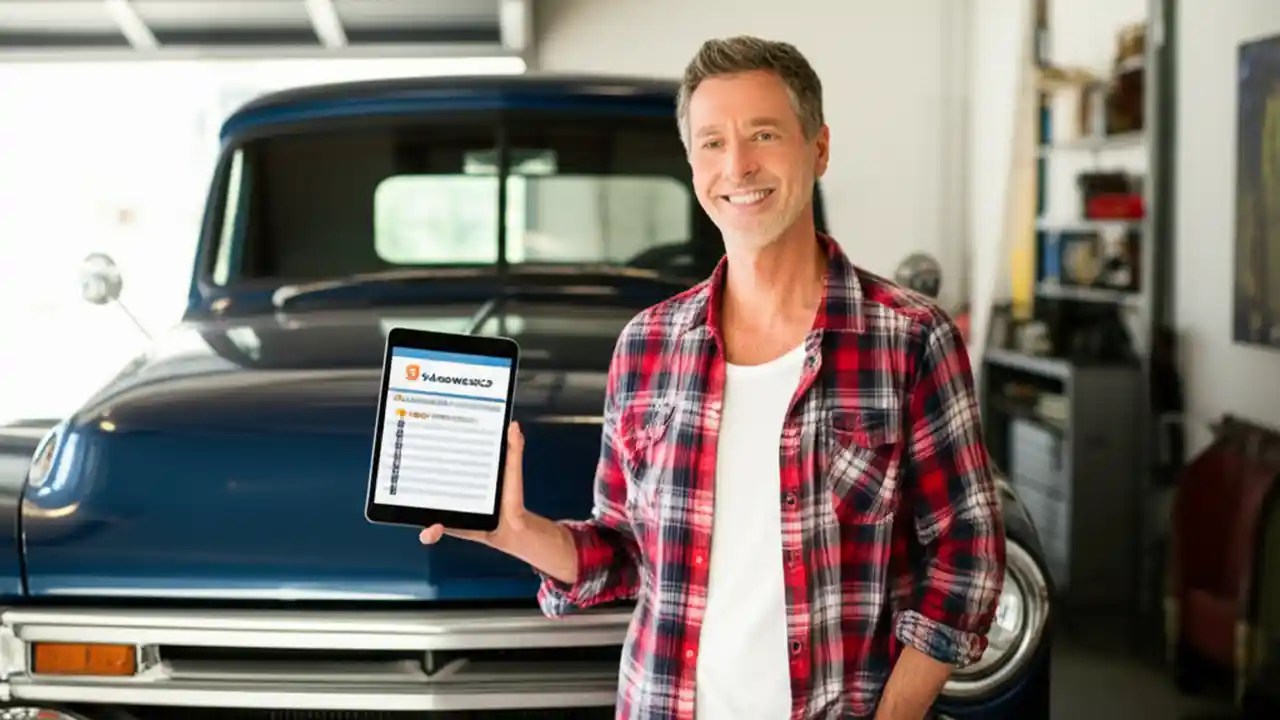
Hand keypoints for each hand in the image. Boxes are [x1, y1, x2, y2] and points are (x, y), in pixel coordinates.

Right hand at [419, 421, 527, 547]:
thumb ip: (513, 450)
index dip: (429, 450)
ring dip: (416, 508)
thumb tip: (514, 426)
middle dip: (412, 478)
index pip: (443, 457)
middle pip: (426, 480)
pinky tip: (432, 531)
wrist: (514, 528)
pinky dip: (429, 533)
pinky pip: (433, 529)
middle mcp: (453, 488)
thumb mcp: (512, 470)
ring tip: (420, 510)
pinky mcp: (452, 524)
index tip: (418, 443)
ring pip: (425, 506)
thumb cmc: (512, 496)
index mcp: (464, 470)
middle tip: (407, 475)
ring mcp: (450, 507)